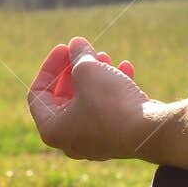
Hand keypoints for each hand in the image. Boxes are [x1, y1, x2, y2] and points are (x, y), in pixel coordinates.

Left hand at [26, 36, 155, 160]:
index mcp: (53, 129)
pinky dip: (114, 89)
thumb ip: (78, 54)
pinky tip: (126, 68)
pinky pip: (109, 110)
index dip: (50, 67)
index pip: (39, 94)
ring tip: (106, 57)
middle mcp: (71, 140)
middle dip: (76, 69)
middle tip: (86, 51)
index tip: (64, 48)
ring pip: (89, 101)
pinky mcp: (118, 138)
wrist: (149, 131)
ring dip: (96, 76)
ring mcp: (96, 142)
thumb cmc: (110, 104)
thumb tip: (77, 44)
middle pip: (65, 97)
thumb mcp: (88, 70)